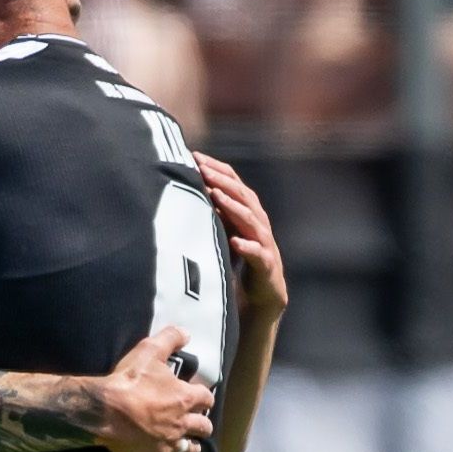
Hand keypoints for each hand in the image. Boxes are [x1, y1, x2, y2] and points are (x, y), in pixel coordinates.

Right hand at [93, 329, 217, 451]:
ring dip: (190, 447)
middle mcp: (182, 423)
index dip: (203, 398)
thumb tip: (186, 332)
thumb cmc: (129, 380)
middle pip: (203, 427)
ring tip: (185, 446)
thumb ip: (170, 338)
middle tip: (194, 423)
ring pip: (190, 450)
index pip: (206, 399)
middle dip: (201, 425)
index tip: (198, 398)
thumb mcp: (149, 350)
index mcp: (185, 398)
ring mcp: (170, 444)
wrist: (106, 409)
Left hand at [194, 153, 287, 330]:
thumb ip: (212, 213)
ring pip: (251, 220)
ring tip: (216, 196)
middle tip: (203, 169)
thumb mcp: (224, 232)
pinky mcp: (267, 266)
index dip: (217, 168)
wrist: (262, 295)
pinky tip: (235, 242)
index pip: (234, 183)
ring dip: (233, 207)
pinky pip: (257, 254)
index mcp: (249, 212)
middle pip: (243, 196)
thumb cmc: (240, 260)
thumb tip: (185, 192)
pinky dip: (247, 247)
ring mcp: (265, 243)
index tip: (195, 156)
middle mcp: (259, 223)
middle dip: (223, 181)